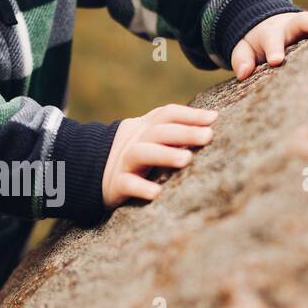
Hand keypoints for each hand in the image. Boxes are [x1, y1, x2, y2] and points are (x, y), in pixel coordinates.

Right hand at [101, 104, 217, 208]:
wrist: (94, 170)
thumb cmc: (140, 156)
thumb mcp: (154, 139)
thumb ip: (178, 132)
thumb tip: (214, 120)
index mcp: (147, 127)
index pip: (167, 114)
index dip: (189, 115)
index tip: (213, 118)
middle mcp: (136, 140)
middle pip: (159, 131)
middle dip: (184, 133)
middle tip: (208, 136)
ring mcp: (126, 162)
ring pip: (142, 153)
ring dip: (164, 154)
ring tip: (186, 160)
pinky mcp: (116, 184)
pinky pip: (128, 183)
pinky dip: (141, 187)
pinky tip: (157, 193)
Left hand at [231, 10, 307, 80]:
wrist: (269, 23)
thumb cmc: (257, 44)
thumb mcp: (244, 49)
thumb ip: (242, 59)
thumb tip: (244, 73)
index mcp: (272, 32)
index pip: (272, 40)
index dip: (275, 49)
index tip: (276, 61)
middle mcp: (293, 23)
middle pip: (304, 21)